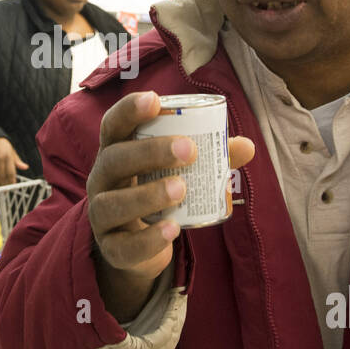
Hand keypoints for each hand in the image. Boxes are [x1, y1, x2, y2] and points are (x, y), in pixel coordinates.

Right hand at [0, 137, 28, 186]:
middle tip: (6, 189)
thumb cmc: (2, 144)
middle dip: (4, 184)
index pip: (10, 172)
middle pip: (2, 175)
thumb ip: (17, 161)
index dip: (11, 180)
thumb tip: (25, 167)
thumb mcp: (12, 151)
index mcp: (8, 155)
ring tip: (0, 186)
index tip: (12, 185)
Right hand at [86, 91, 254, 319]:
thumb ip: (210, 158)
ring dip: (147, 195)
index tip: (155, 100)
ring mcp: (102, 215)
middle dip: (149, 152)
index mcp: (116, 152)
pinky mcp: (112, 248)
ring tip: (182, 189)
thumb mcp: (179, 172)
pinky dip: (148, 239)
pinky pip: (124, 246)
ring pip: (112, 203)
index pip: (113, 126)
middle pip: (114, 159)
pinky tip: (172, 230)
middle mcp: (102, 180)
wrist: (136, 246)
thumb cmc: (157, 193)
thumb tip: (247, 146)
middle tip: (189, 149)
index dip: (129, 111)